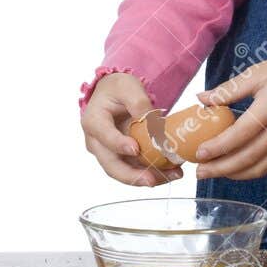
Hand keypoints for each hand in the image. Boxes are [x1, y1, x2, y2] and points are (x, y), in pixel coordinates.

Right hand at [81, 72, 183, 186]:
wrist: (114, 94)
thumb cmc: (117, 89)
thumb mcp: (127, 87)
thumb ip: (138, 103)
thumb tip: (151, 122)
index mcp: (94, 121)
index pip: (104, 136)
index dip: (119, 144)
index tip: (135, 149)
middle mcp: (97, 142)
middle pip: (111, 165)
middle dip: (132, 176)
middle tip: (152, 180)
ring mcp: (109, 153)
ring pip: (124, 172)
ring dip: (148, 177)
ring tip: (173, 175)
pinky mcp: (122, 159)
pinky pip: (136, 170)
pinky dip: (153, 173)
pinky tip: (172, 172)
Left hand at [193, 54, 266, 180]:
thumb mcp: (256, 73)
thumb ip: (228, 90)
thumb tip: (200, 98)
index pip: (239, 135)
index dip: (217, 147)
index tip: (199, 154)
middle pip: (247, 158)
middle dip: (220, 168)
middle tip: (200, 172)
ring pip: (260, 168)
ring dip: (234, 174)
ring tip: (213, 172)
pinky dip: (251, 169)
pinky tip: (235, 167)